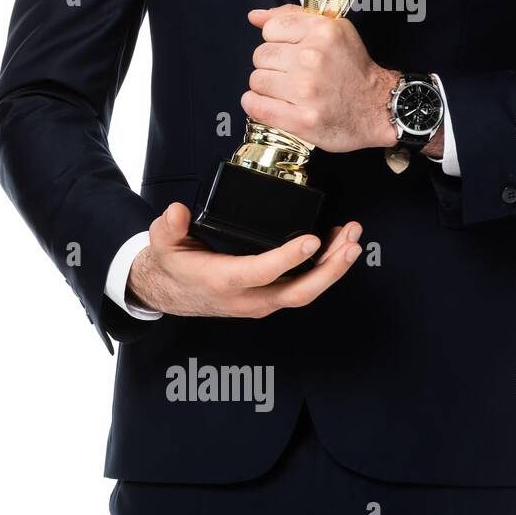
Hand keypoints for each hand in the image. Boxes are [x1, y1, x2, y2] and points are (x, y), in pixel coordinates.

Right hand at [127, 202, 362, 318]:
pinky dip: (323, 271)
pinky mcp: (268, 299)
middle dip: (330, 269)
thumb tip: (177, 211)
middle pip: (299, 292)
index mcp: (222, 281)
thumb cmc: (171, 265)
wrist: (168, 291)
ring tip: (352, 240)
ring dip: (333, 269)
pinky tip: (336, 249)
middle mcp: (247, 298)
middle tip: (350, 242)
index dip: (288, 258)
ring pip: (305, 292)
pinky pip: (302, 289)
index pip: (262, 272)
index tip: (311, 239)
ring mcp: (260, 302)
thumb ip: (168, 226)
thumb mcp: (163, 242)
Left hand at [242, 5, 398, 152]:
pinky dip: (257, 105)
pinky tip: (273, 104)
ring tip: (288, 90)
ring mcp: (305, 90)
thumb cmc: (353, 71)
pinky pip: (256, 106)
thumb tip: (255, 16)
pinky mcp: (300, 119)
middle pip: (261, 56)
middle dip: (273, 65)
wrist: (377, 108)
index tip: (291, 51)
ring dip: (267, 87)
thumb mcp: (333, 30)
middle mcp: (313, 58)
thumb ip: (292, 17)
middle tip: (292, 74)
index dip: (278, 41)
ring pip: (256, 81)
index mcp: (322, 32)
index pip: (270, 29)